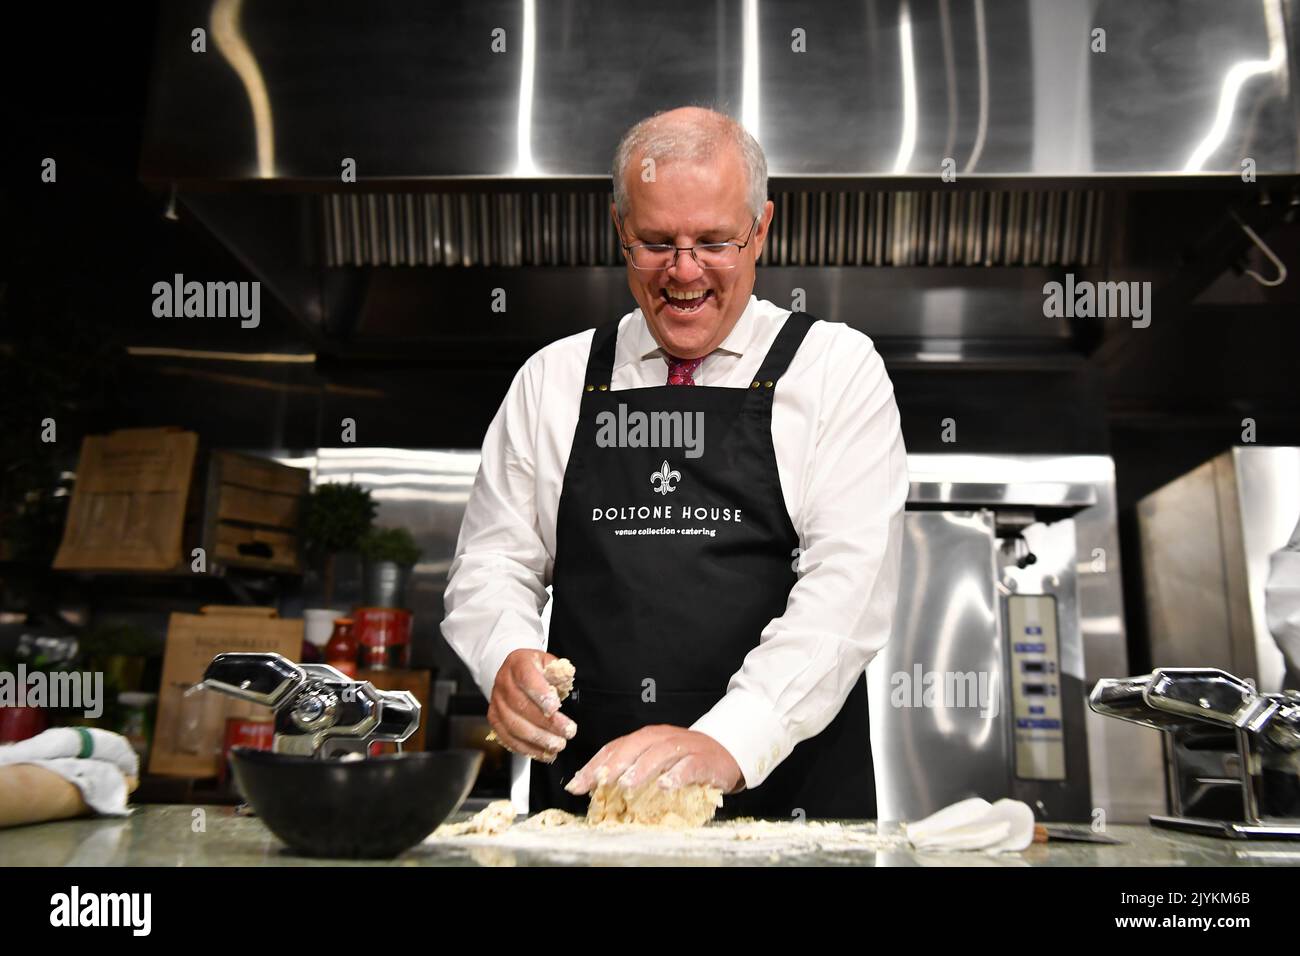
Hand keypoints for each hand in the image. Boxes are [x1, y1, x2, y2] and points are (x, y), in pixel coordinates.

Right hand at [488, 649, 577, 761]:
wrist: (515, 675)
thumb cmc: (537, 671)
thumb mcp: (550, 663)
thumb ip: (560, 672)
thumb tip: (567, 680)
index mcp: (518, 663)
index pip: (526, 677)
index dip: (540, 694)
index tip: (555, 708)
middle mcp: (503, 682)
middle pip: (521, 705)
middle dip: (547, 723)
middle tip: (567, 732)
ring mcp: (496, 702)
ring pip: (514, 725)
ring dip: (538, 739)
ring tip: (558, 745)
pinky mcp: (494, 719)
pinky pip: (507, 738)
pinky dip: (526, 749)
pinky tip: (543, 752)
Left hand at [564, 725, 742, 795]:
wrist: (725, 751)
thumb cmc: (684, 759)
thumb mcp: (655, 761)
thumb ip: (629, 769)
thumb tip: (595, 787)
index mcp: (646, 738)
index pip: (615, 747)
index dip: (594, 764)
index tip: (576, 784)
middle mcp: (662, 738)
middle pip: (634, 746)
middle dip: (613, 764)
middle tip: (597, 782)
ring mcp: (684, 747)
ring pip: (660, 753)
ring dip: (642, 768)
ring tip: (626, 784)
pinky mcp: (703, 760)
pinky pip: (689, 766)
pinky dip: (677, 775)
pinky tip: (666, 786)